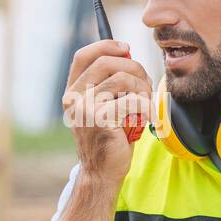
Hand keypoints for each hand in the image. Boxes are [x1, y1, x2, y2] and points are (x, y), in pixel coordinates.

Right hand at [62, 39, 152, 184]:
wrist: (101, 174)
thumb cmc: (108, 140)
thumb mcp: (102, 108)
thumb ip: (107, 84)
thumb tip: (127, 55)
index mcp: (72, 92)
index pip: (83, 56)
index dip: (106, 46)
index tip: (126, 49)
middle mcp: (73, 98)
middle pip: (106, 62)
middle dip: (133, 68)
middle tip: (145, 84)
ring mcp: (84, 109)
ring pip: (121, 78)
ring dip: (142, 87)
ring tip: (146, 103)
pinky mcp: (99, 119)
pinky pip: (131, 100)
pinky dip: (146, 106)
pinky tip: (148, 118)